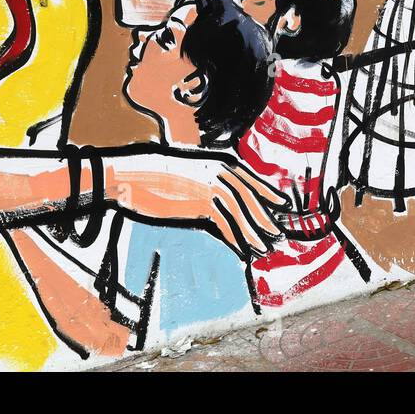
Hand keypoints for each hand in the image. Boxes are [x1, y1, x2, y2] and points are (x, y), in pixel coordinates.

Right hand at [111, 152, 287, 257]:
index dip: (269, 193)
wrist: (131, 175)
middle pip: (252, 199)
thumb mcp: (188, 172)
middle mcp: (222, 172)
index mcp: (220, 161)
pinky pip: (227, 226)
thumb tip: (221, 199)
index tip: (283, 205)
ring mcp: (214, 186)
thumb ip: (208, 181)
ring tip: (265, 249)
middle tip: (279, 235)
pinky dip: (238, 241)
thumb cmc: (154, 174)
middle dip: (266, 218)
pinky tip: (244, 252)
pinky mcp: (203, 204)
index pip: (252, 180)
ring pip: (243, 214)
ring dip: (256, 234)